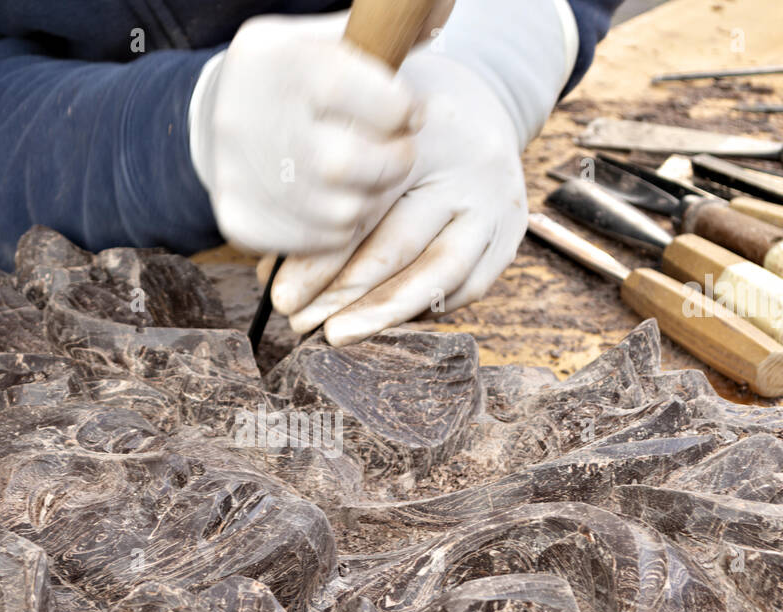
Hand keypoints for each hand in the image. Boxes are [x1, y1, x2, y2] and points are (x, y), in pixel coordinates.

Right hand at [188, 12, 422, 255]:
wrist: (218, 115)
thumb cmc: (292, 75)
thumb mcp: (320, 39)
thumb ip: (373, 37)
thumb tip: (438, 18)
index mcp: (276, 61)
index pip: (351, 90)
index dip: (400, 108)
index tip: (411, 114)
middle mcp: (249, 119)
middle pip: (345, 164)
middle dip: (392, 163)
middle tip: (397, 154)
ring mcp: (239, 174)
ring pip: (340, 211)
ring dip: (367, 197)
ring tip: (362, 176)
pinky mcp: (240, 218)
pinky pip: (317, 241)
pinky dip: (338, 226)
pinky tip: (331, 199)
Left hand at [268, 0, 579, 345]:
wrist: (477, 105)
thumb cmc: (394, 128)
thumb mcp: (360, 130)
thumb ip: (322, 188)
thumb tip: (273, 270)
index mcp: (420, 134)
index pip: (363, 207)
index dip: (319, 256)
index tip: (279, 292)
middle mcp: (466, 169)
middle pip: (397, 244)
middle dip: (341, 292)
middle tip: (298, 322)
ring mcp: (495, 206)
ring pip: (437, 272)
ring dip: (382, 313)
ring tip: (335, 334)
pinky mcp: (509, 237)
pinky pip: (465, 288)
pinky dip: (421, 309)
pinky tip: (381, 322)